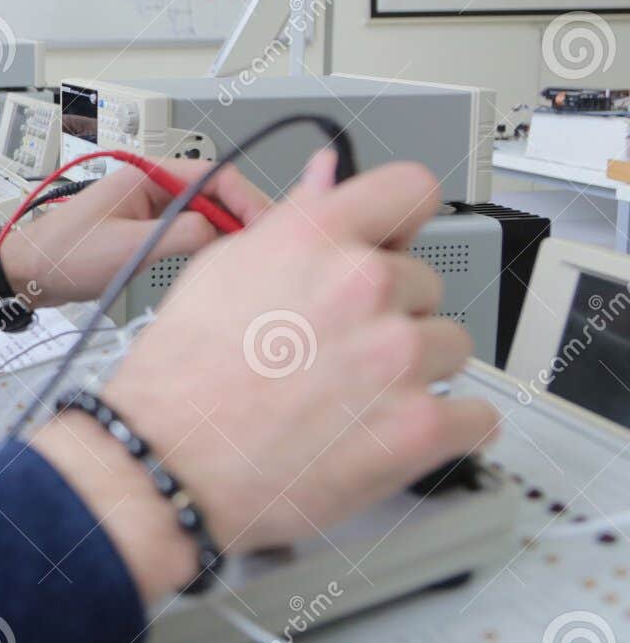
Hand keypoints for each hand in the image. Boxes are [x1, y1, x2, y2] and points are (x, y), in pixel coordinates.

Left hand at [0, 159, 270, 314]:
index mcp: (146, 175)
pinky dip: (205, 243)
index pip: (214, 173)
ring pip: (202, 212)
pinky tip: (214, 264)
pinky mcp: (143, 227)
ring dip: (224, 232)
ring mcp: (147, 205)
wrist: (29, 273)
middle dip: (240, 216)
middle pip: (213, 192)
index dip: (246, 198)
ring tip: (242, 257)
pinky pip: (186, 228)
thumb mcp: (131, 247)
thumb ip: (181, 235)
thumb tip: (221, 232)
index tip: (265, 225)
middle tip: (262, 247)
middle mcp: (150, 184)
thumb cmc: (65, 255)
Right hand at [33, 153, 498, 602]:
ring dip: (415, 372)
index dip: (401, 221)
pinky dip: (444, 430)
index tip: (396, 242)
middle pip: (427, 283)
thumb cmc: (180, 377)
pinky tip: (389, 433)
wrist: (167, 461)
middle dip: (391, 314)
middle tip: (337, 351)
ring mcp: (398, 355)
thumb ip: (292, 223)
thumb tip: (327, 180)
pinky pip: (475, 417)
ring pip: (451, 348)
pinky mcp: (420, 426)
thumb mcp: (221, 271)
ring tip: (352, 398)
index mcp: (316, 238)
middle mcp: (365, 285)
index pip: (410, 190)